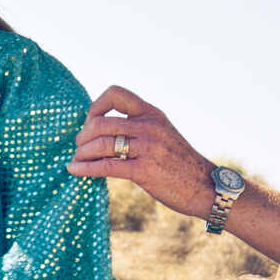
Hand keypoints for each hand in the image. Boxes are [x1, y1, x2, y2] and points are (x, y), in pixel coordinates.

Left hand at [70, 86, 213, 219]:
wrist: (205, 186)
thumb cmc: (179, 163)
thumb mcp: (162, 134)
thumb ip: (138, 127)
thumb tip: (103, 128)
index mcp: (152, 113)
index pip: (115, 93)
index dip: (95, 106)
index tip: (90, 122)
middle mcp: (149, 126)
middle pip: (100, 122)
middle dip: (83, 135)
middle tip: (79, 146)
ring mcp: (147, 148)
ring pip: (100, 144)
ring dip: (81, 153)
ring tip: (76, 160)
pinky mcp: (144, 171)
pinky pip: (105, 166)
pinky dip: (84, 168)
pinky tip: (74, 170)